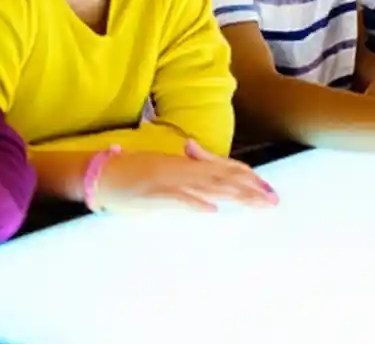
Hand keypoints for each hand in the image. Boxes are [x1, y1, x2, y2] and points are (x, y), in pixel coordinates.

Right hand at [92, 140, 278, 212]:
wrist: (100, 172)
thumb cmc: (130, 173)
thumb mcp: (163, 170)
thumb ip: (185, 173)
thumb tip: (205, 186)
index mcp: (185, 165)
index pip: (223, 169)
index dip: (246, 178)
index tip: (267, 189)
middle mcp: (182, 170)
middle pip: (222, 179)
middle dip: (250, 190)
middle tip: (273, 200)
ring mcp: (169, 181)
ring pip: (207, 187)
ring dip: (233, 195)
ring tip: (256, 203)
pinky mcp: (152, 194)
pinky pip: (177, 199)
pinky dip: (194, 204)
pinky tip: (211, 210)